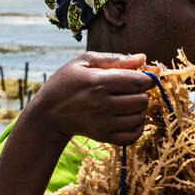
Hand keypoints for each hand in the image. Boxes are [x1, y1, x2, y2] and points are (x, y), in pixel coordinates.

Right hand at [28, 51, 155, 146]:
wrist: (48, 113)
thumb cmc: (66, 82)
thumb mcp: (83, 62)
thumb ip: (114, 59)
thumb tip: (143, 57)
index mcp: (98, 81)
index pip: (137, 82)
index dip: (146, 80)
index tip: (141, 79)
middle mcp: (102, 104)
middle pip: (141, 101)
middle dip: (142, 94)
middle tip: (132, 92)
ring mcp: (103, 123)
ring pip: (139, 118)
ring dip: (139, 111)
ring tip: (128, 104)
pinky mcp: (103, 137)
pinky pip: (132, 136)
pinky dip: (136, 128)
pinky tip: (128, 119)